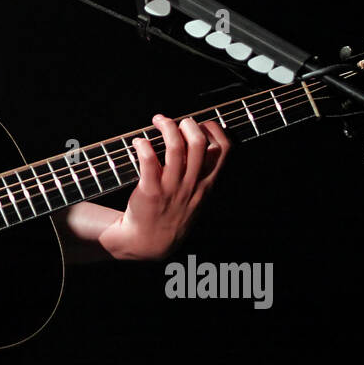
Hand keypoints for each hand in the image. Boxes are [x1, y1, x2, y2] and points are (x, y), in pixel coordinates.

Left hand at [97, 114, 229, 260]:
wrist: (150, 243)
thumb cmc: (173, 215)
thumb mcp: (198, 199)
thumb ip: (203, 175)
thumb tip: (200, 142)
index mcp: (207, 184)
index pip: (224, 150)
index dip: (214, 130)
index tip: (201, 124)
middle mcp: (192, 184)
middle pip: (199, 143)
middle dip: (188, 124)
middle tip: (177, 122)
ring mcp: (172, 187)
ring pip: (175, 147)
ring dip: (166, 127)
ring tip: (158, 121)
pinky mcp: (150, 190)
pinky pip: (149, 160)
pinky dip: (143, 145)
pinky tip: (139, 142)